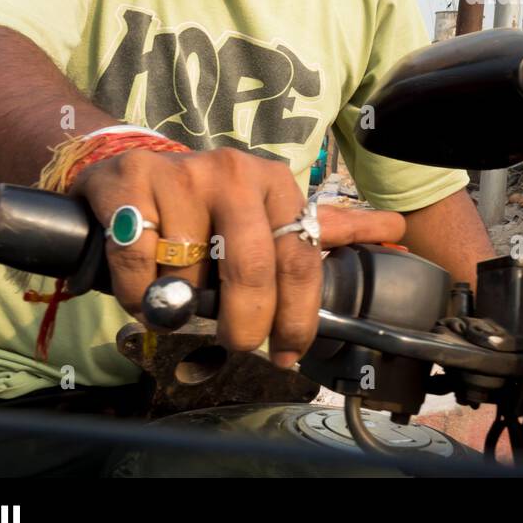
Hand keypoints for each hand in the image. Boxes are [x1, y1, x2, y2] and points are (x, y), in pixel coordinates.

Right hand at [73, 148, 404, 367]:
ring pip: (186, 273)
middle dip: (243, 322)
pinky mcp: (128, 185)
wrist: (127, 171)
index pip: (299, 258)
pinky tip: (140, 282)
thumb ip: (328, 227)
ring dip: (177, 306)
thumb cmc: (208, 205)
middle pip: (249, 268)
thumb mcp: (269, 211)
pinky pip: (137, 262)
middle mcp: (232, 172)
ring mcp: (180, 174)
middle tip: (234, 343)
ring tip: (174, 298)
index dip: (296, 316)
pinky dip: (136, 289)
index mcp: (274, 182)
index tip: (286, 351)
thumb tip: (395, 229)